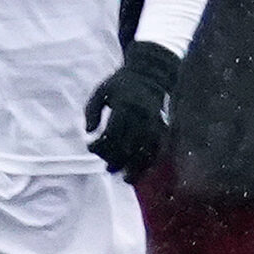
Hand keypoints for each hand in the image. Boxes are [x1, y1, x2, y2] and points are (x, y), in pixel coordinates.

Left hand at [83, 41, 180, 182]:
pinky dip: (151, 163)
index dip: (100, 145)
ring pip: (147, 151)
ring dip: (136, 168)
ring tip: (127, 179)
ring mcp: (155, 123)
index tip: (90, 147)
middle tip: (107, 169)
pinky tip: (143, 171)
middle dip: (117, 161)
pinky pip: (159, 149)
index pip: (112, 132)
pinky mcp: (164, 128)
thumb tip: (89, 132)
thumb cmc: (121, 84)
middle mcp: (142, 116)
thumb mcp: (101, 91)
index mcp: (125, 105)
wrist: (151, 74)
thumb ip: (91, 110)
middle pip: (129, 146)